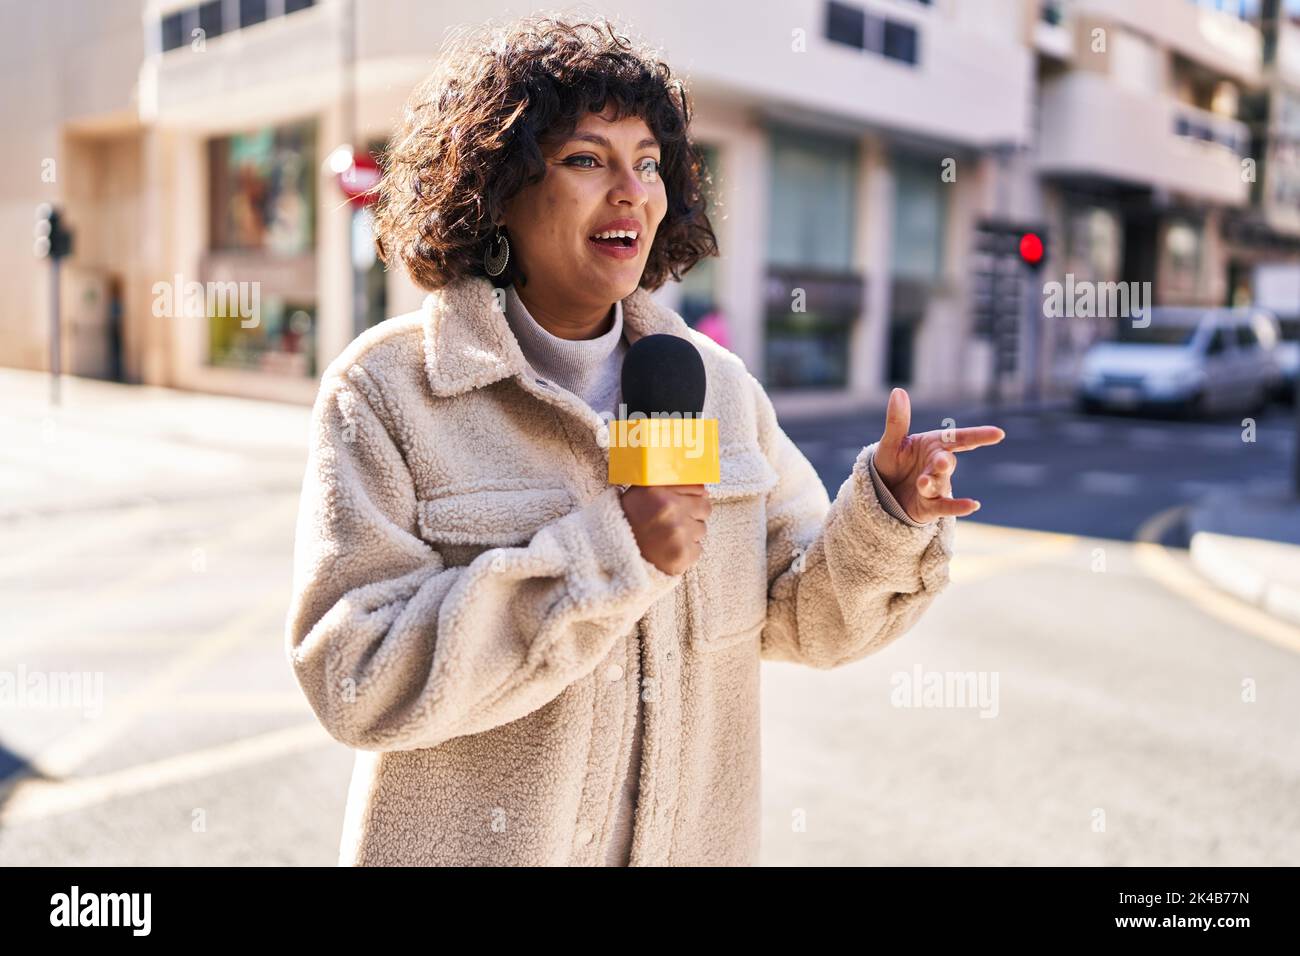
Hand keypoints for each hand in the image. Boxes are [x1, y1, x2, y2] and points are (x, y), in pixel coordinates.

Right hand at [619, 484, 711, 575]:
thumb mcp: (642, 493)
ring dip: (688, 534)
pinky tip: (668, 551)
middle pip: (704, 509)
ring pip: (701, 530)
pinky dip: (685, 552)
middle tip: (672, 523)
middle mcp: (669, 510)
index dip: (690, 498)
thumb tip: (705, 491)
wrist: (614, 555)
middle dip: (691, 515)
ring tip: (667, 537)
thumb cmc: (630, 521)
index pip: (698, 489)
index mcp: (659, 492)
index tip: (679, 506)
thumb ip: (672, 485)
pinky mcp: (682, 556)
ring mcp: (677, 535)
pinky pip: (697, 550)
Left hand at [872, 387, 1004, 521]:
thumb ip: (897, 420)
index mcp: (933, 445)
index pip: (959, 438)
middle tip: (941, 461)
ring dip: (934, 483)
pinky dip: (958, 506)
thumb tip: (898, 391)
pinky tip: (973, 506)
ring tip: (922, 482)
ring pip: (941, 483)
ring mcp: (937, 486)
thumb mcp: (891, 442)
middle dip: (944, 462)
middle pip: (947, 462)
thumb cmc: (891, 463)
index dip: (978, 436)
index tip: (998, 433)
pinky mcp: (930, 507)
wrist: (883, 492)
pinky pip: (945, 507)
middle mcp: (938, 465)